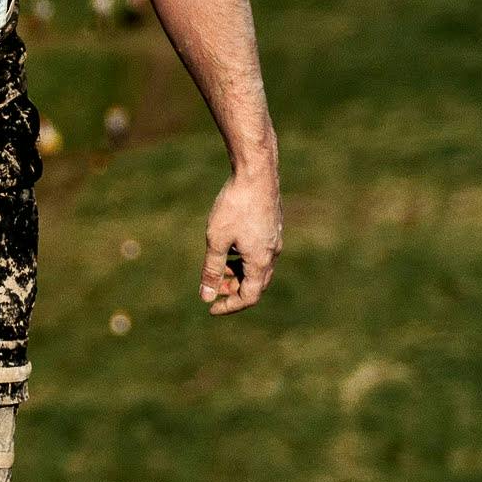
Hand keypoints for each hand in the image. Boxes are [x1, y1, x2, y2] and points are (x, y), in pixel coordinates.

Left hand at [201, 170, 281, 314]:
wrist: (255, 173)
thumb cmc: (235, 206)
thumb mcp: (217, 240)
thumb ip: (212, 270)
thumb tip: (206, 296)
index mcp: (260, 261)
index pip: (249, 296)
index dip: (230, 306)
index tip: (211, 307)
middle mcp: (272, 253)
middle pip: (255, 284)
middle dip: (233, 289)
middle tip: (211, 286)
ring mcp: (274, 239)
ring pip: (257, 267)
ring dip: (238, 273)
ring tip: (217, 266)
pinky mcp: (272, 227)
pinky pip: (259, 252)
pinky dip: (243, 258)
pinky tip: (228, 246)